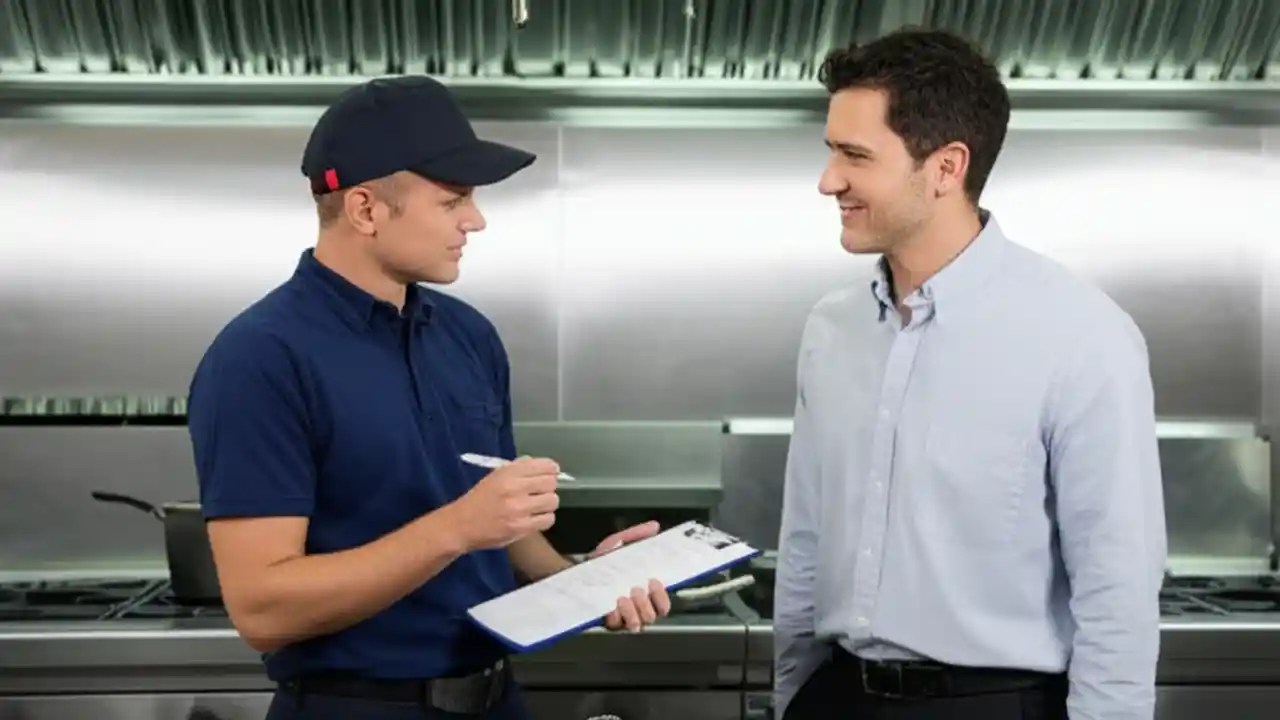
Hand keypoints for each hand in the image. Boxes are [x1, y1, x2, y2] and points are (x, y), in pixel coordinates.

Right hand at [446, 457, 561, 550]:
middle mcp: (515, 488)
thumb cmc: (479, 499)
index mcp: (508, 473)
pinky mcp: (521, 527)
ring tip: (537, 507)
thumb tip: (545, 467)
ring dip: (547, 504)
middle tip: (540, 492)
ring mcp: (519, 509)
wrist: (462, 524)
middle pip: (551, 483)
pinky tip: (534, 518)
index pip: (545, 465)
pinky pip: (547, 519)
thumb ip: (519, 469)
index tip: (550, 473)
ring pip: (552, 501)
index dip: (551, 469)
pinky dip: (544, 519)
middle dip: (548, 487)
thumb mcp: (496, 476)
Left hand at [590, 521, 671, 632]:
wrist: (578, 570)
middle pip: (651, 616)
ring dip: (633, 612)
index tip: (654, 582)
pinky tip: (613, 605)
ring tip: (624, 597)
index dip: (662, 597)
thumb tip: (654, 526)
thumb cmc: (603, 560)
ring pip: (637, 624)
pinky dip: (616, 615)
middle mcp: (636, 608)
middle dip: (646, 604)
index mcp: (645, 592)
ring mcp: (622, 617)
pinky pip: (616, 625)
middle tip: (637, 589)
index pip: (663, 605)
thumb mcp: (619, 543)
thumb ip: (636, 534)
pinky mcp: (607, 621)